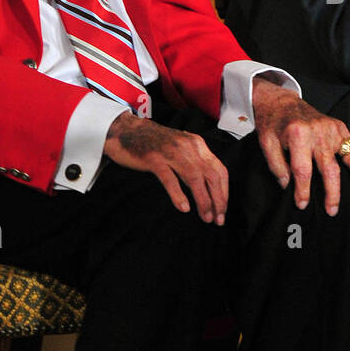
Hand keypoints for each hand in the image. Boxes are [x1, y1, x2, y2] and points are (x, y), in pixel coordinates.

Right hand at [104, 111, 228, 223]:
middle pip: (211, 175)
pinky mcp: (153, 158)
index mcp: (196, 143)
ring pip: (194, 178)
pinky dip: (178, 195)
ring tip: (205, 217)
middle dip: (218, 200)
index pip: (219, 169)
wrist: (125, 131)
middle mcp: (187, 145)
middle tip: (217, 219)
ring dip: (203, 200)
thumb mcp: (180, 148)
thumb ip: (195, 162)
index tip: (222, 210)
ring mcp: (170, 151)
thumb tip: (211, 189)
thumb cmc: (153, 144)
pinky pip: (170, 179)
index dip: (224, 192)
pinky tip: (183, 208)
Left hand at [251, 77, 349, 214]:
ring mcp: (332, 128)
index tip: (302, 205)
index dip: (303, 191)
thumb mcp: (266, 142)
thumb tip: (288, 186)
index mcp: (298, 134)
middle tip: (331, 211)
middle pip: (329, 169)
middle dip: (331, 194)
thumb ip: (276, 166)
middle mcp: (318, 131)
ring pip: (349, 158)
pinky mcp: (340, 126)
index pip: (303, 171)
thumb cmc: (273, 123)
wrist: (281, 101)